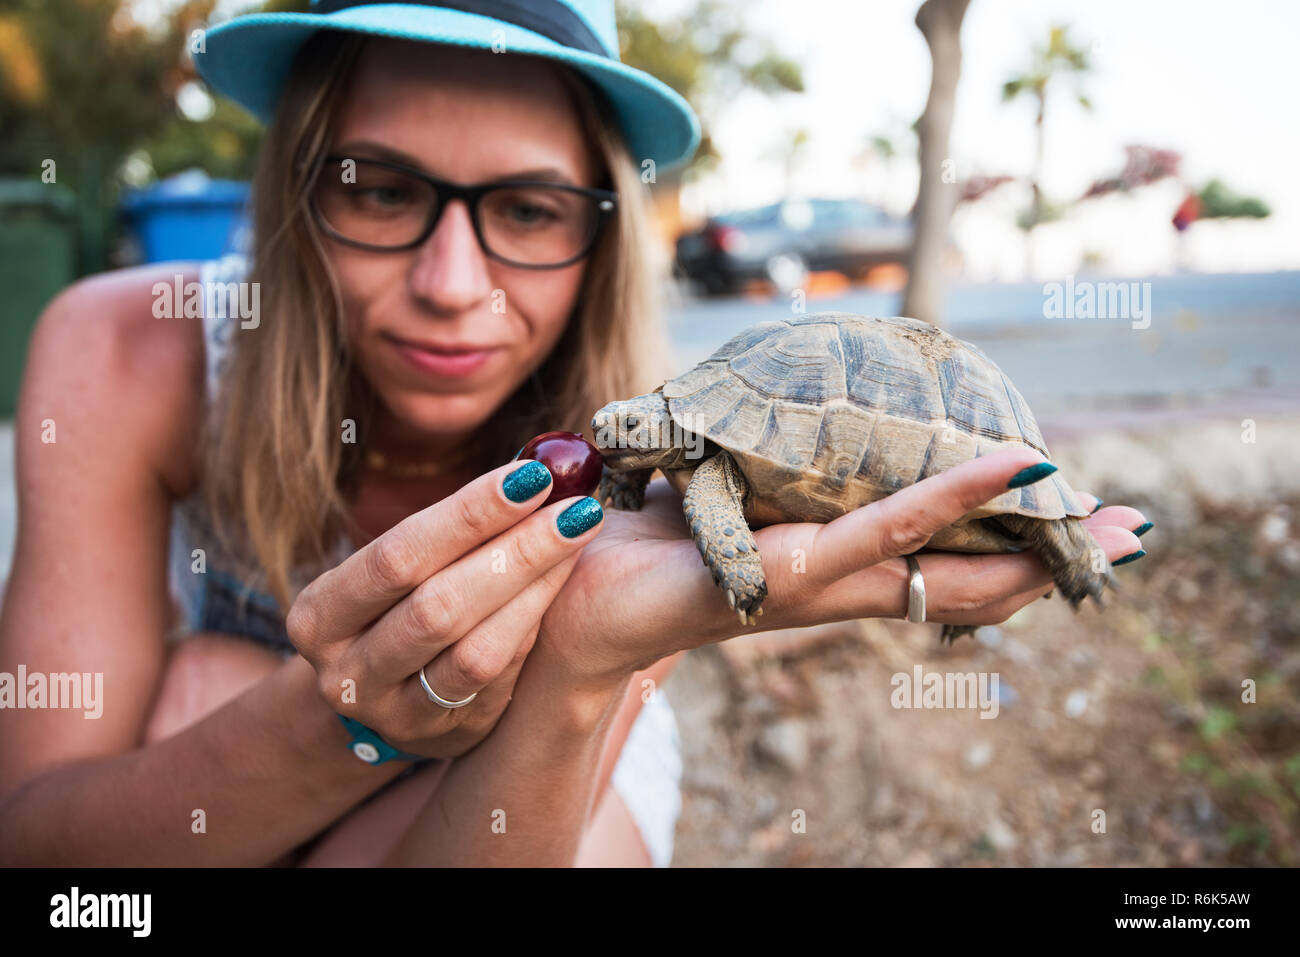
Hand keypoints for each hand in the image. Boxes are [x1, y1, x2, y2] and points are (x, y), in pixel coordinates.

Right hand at [286, 461, 603, 758]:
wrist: (385, 695)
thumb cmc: (402, 602)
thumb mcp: (402, 568)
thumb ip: (455, 526)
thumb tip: (536, 464)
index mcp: (319, 616)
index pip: (397, 556)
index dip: (468, 514)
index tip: (533, 475)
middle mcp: (347, 674)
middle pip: (438, 607)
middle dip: (515, 550)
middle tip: (576, 506)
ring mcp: (394, 716)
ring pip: (475, 653)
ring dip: (535, 589)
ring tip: (578, 536)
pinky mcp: (444, 740)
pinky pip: (500, 682)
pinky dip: (534, 628)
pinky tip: (562, 585)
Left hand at [536, 448, 1148, 686]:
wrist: (578, 610)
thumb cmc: (648, 556)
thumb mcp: (726, 512)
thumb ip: (772, 490)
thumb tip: (796, 444)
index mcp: (832, 572)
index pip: (941, 566)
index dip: (1013, 551)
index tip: (1077, 528)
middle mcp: (840, 587)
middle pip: (964, 577)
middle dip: (1047, 556)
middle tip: (1130, 535)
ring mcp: (824, 584)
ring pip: (946, 558)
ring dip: (1025, 530)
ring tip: (1100, 514)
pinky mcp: (793, 571)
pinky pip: (883, 532)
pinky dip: (953, 497)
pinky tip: (1009, 464)